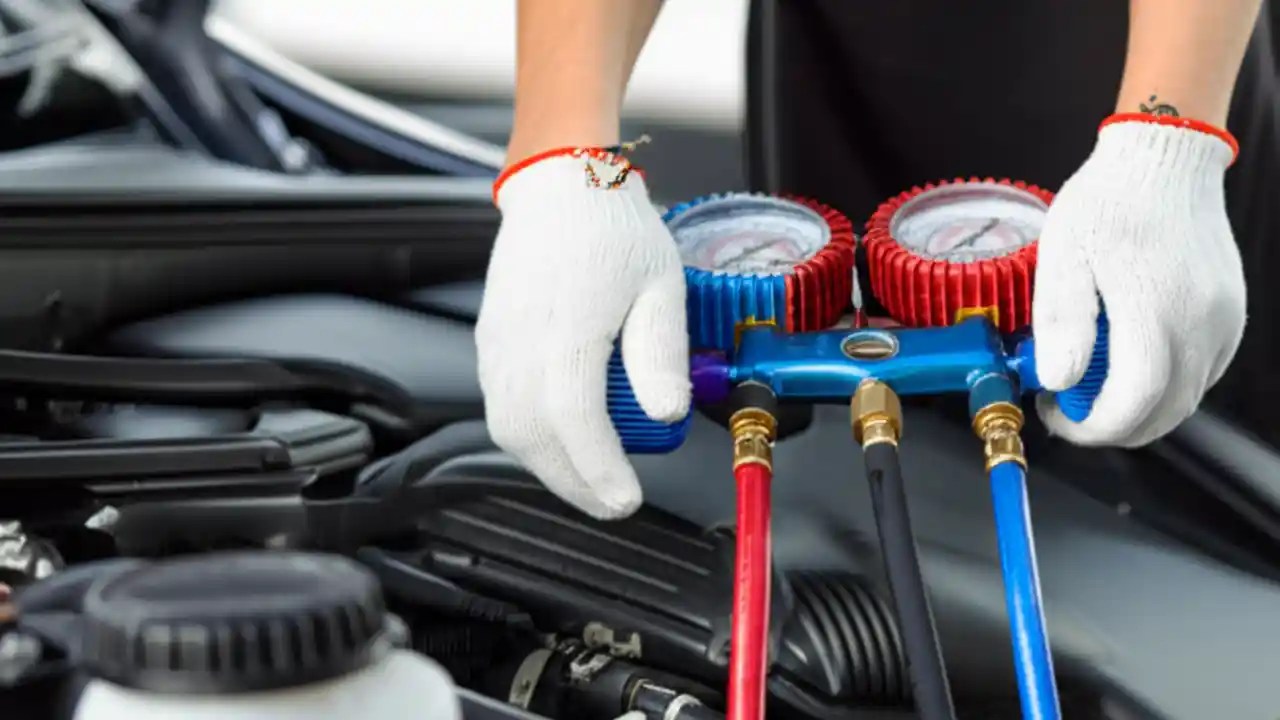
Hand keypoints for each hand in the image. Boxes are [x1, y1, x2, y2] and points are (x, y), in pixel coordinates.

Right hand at [477, 154, 690, 518]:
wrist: (561, 186)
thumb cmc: (612, 228)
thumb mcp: (661, 286)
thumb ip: (662, 353)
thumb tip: (666, 412)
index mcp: (566, 330)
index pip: (576, 422)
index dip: (599, 470)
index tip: (626, 498)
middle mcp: (521, 342)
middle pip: (534, 439)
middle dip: (573, 484)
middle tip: (613, 503)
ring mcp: (498, 344)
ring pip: (509, 429)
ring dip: (549, 465)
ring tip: (590, 478)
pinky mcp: (492, 342)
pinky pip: (501, 405)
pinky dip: (530, 437)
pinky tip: (562, 440)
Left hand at [1033, 119, 1245, 446]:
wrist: (1162, 158)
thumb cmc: (1108, 201)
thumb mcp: (1062, 255)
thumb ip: (1062, 320)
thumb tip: (1060, 378)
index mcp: (1155, 308)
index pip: (1135, 400)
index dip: (1095, 426)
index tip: (1060, 418)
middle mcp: (1201, 321)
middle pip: (1167, 411)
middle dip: (1116, 428)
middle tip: (1073, 414)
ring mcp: (1223, 318)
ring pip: (1188, 396)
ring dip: (1143, 409)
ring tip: (1095, 386)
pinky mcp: (1231, 312)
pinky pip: (1204, 371)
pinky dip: (1169, 385)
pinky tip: (1133, 366)